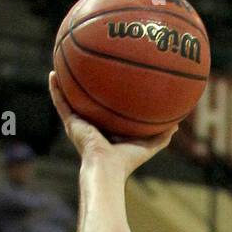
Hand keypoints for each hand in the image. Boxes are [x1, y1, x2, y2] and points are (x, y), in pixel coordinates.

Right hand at [49, 71, 176, 174]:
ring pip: (70, 100)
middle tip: (88, 68)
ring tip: (62, 64)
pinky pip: (60, 102)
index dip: (108, 99)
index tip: (111, 82)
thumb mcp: (149, 145)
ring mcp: (79, 124)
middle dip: (86, 88)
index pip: (107, 111)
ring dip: (65, 84)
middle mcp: (92, 126)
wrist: (107, 167)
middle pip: (88, 103)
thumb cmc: (127, 161)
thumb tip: (178, 123)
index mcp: (108, 131)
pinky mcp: (70, 123)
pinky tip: (52, 73)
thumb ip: (163, 135)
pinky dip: (55, 89)